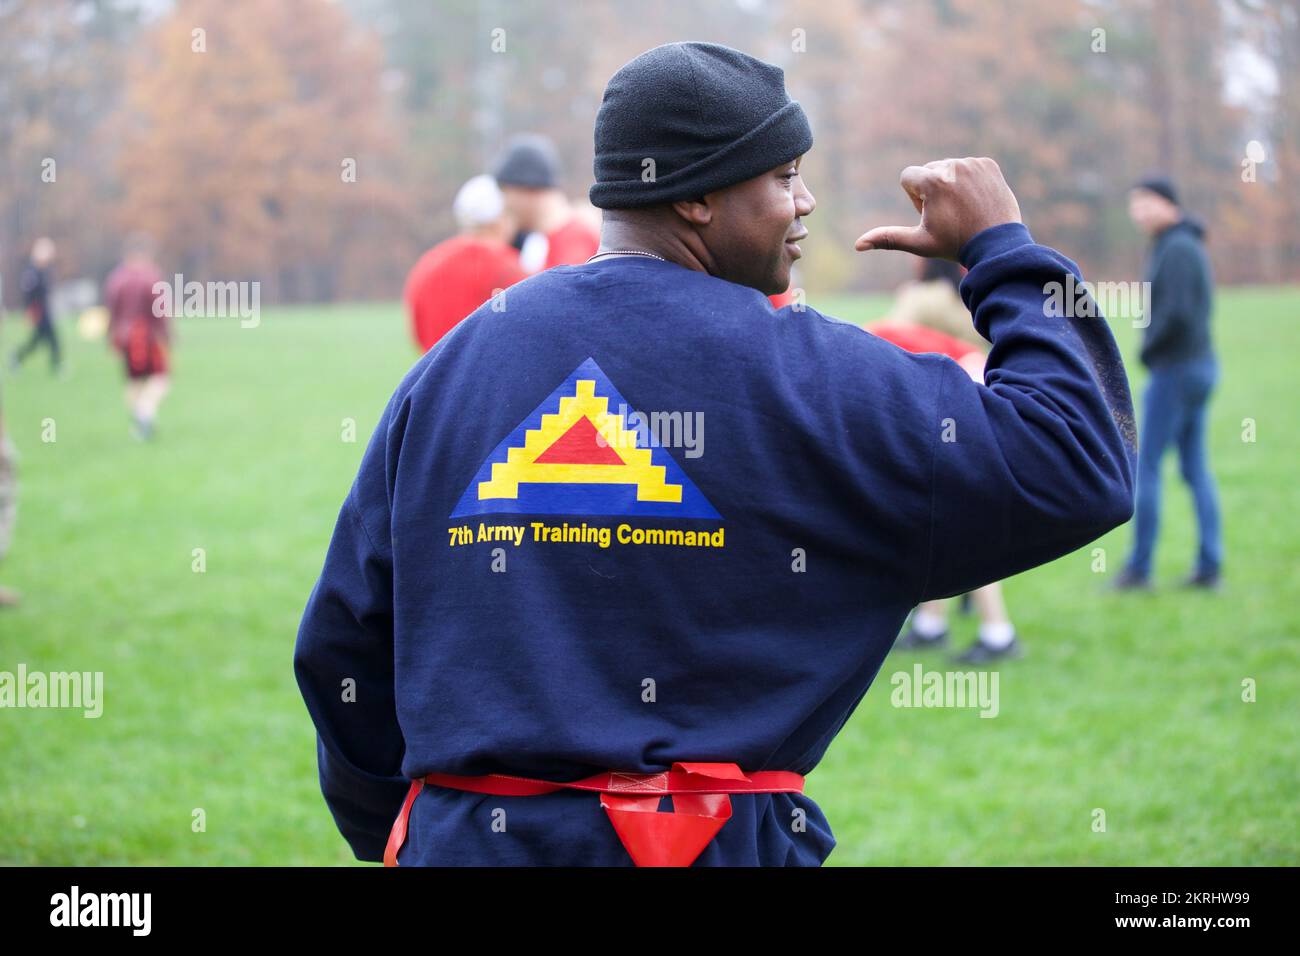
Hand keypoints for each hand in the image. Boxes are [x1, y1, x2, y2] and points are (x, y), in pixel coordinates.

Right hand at [855, 157, 1021, 259]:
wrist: (997, 246)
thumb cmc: (955, 245)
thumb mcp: (919, 243)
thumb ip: (888, 238)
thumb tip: (858, 245)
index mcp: (932, 181)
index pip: (908, 177)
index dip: (914, 198)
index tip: (931, 214)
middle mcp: (952, 165)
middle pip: (928, 171)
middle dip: (932, 190)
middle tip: (949, 215)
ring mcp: (973, 164)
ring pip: (949, 169)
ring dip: (950, 186)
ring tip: (964, 209)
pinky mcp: (989, 165)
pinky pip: (969, 167)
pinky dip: (970, 181)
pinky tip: (976, 201)